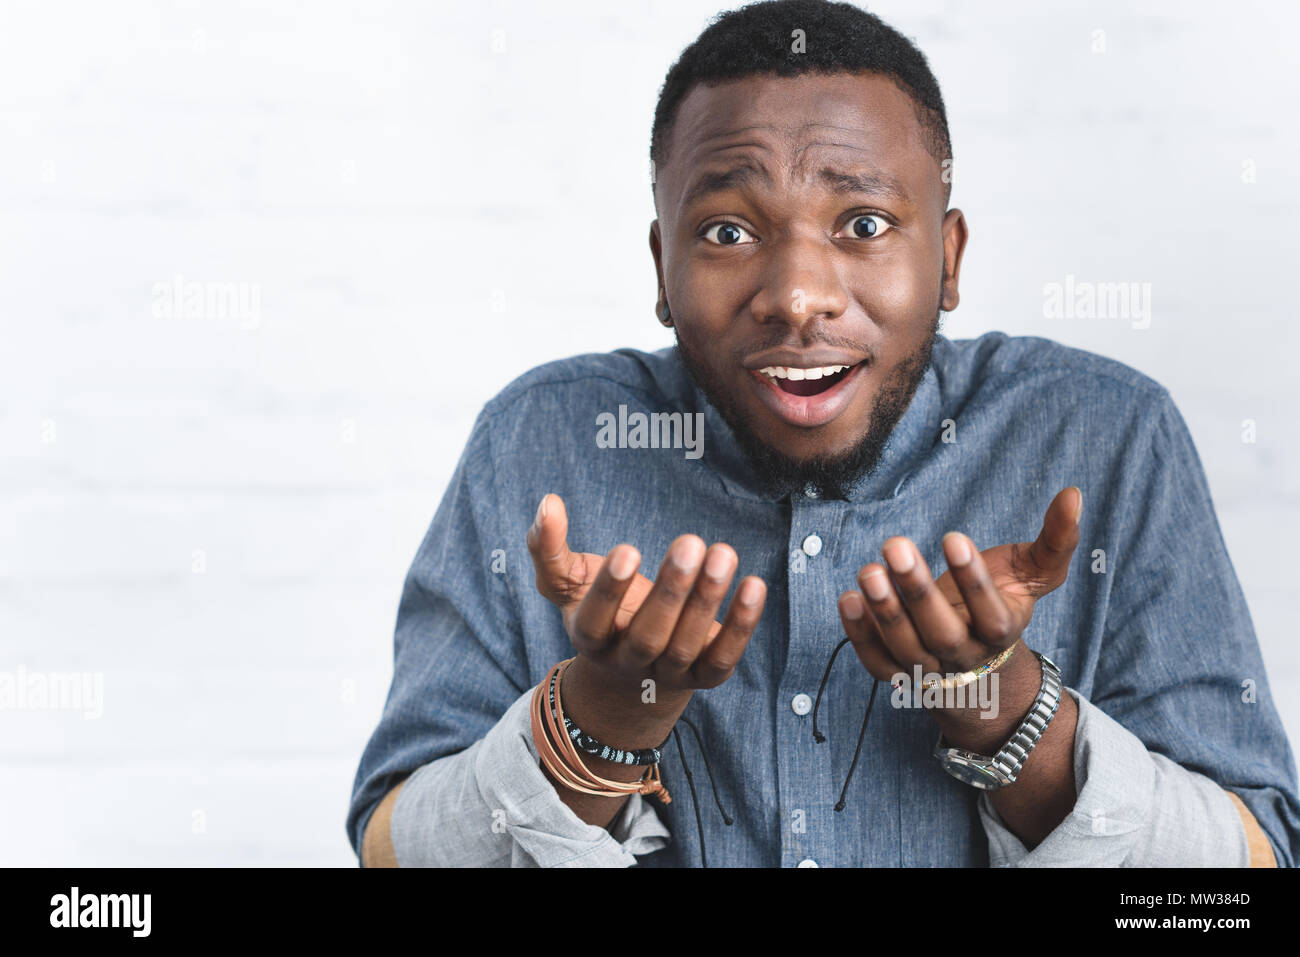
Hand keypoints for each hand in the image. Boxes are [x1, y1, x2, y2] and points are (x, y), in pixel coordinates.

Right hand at [526, 493, 766, 700]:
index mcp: (590, 639)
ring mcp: (669, 673)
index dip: (610, 590)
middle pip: (648, 636)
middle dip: (670, 591)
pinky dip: (741, 624)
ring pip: (686, 645)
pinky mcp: (705, 676)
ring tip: (722, 553)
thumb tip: (548, 502)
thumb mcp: (568, 583)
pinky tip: (753, 585)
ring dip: (706, 600)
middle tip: (688, 543)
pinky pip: (724, 656)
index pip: (596, 620)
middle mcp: (629, 662)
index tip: (628, 549)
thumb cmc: (601, 612)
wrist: (634, 676)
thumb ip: (548, 547)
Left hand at [837, 486, 1080, 688]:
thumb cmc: (1004, 601)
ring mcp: (929, 669)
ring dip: (884, 611)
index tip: (954, 538)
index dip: (973, 582)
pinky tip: (848, 598)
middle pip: (942, 635)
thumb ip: (1056, 538)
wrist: (977, 662)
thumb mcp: (1034, 573)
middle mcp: (965, 657)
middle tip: (895, 545)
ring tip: (869, 570)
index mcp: (1001, 632)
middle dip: (917, 591)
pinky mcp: (897, 673)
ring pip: (906, 648)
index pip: (990, 615)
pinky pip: (875, 661)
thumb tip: (1074, 493)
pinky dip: (859, 634)